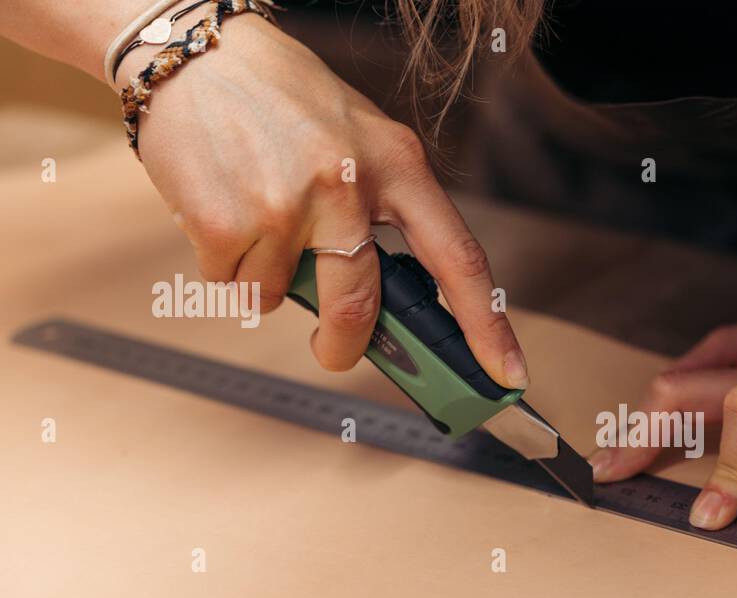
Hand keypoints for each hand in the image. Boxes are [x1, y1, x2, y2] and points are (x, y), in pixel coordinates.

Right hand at [128, 13, 526, 385]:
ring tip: (259, 217)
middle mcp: (346, 186)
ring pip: (281, 299)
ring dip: (268, 280)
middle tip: (333, 349)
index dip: (487, 327)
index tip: (507, 373)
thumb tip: (391, 307)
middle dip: (344, 346)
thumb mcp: (363, 141)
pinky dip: (229, 266)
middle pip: (359, 309)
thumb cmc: (286, 100)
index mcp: (398, 165)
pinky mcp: (225, 223)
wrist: (196, 52)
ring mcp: (285, 207)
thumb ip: (386, 213)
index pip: (459, 260)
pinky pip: (233, 286)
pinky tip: (226, 211)